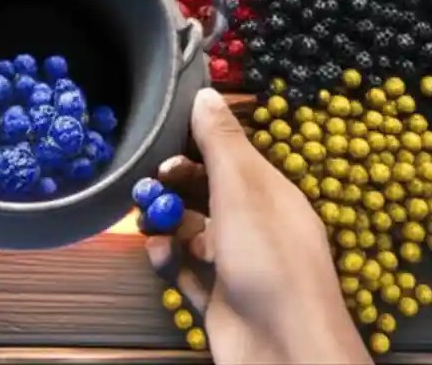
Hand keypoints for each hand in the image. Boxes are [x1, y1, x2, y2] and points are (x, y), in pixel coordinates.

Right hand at [145, 89, 369, 364]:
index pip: (230, 156)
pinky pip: (186, 272)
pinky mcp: (219, 299)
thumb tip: (205, 92)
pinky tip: (159, 256)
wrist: (284, 350)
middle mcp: (255, 226)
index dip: (195, 147)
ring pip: (191, 232)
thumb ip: (220, 142)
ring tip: (149, 226)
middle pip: (205, 193)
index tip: (162, 145)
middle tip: (147, 189)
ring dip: (166, 224)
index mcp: (271, 194)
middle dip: (173, 187)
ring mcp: (237, 265)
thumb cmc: (270, 263)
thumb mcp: (242, 190)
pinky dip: (169, 262)